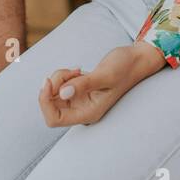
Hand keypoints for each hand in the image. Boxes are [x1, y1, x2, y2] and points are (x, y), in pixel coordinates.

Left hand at [38, 43, 157, 126]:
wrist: (134, 60)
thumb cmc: (124, 68)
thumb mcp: (105, 75)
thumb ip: (84, 84)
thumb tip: (62, 94)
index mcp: (88, 114)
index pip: (53, 119)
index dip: (44, 102)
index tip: (49, 82)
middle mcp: (81, 110)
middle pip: (50, 105)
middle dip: (53, 85)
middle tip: (69, 72)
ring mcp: (79, 100)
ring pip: (53, 93)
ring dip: (59, 77)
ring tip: (78, 70)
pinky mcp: (78, 89)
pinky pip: (60, 84)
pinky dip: (63, 74)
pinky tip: (79, 69)